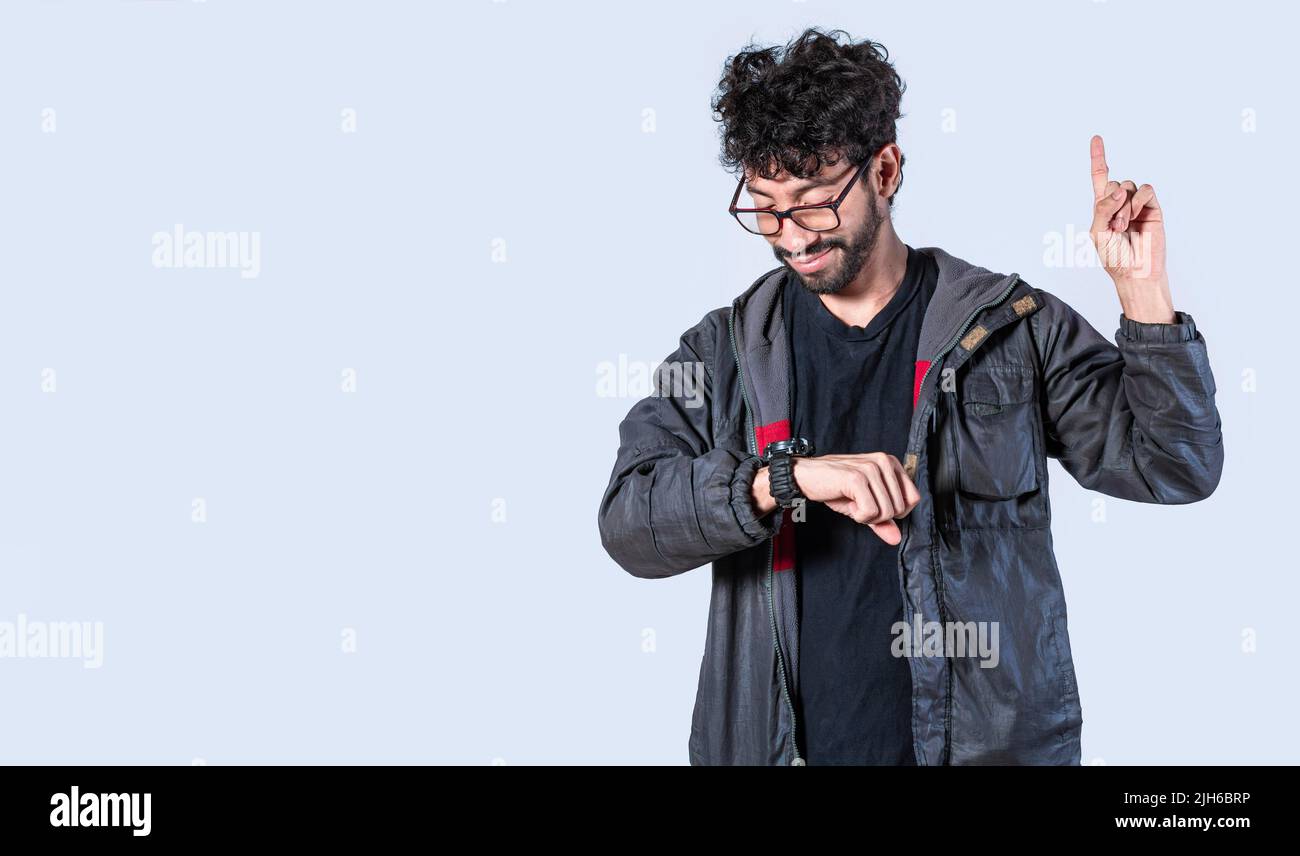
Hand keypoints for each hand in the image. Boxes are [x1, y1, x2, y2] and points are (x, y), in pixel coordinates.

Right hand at [752, 452, 919, 544]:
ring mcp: (871, 468)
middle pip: (899, 509)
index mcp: (891, 463)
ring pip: (887, 512)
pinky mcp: (857, 478)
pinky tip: (848, 504)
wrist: (806, 477)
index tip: (873, 504)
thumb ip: (882, 520)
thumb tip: (896, 538)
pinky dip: (858, 516)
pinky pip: (870, 512)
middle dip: (878, 516)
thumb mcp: (864, 505)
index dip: (894, 512)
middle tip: (858, 504)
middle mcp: (884, 462)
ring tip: (852, 502)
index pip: (913, 499)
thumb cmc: (836, 488)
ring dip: (867, 516)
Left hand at [1088, 134, 1174, 322]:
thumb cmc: (1113, 257)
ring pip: (1129, 186)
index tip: (1096, 138)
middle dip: (1111, 202)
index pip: (1100, 177)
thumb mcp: (1097, 232)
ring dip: (1124, 205)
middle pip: (1114, 182)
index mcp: (1103, 207)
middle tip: (1114, 225)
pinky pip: (1146, 190)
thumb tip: (1120, 189)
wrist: (1136, 271)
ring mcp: (1137, 204)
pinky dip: (1139, 201)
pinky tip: (1136, 217)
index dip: (1098, 158)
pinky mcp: (1153, 207)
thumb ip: (1102, 208)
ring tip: (1124, 226)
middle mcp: (1120, 203)